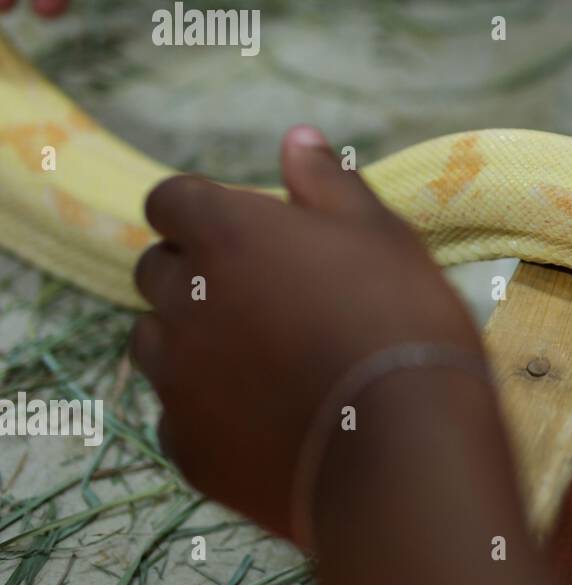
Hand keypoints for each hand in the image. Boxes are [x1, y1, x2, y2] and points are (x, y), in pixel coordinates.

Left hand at [129, 125, 485, 538]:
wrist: (405, 446)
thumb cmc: (402, 320)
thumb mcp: (380, 234)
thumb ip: (327, 182)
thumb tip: (296, 138)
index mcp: (227, 234)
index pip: (172, 199)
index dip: (203, 208)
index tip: (242, 226)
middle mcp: (183, 300)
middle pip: (155, 270)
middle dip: (193, 270)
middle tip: (261, 290)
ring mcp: (178, 379)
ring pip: (153, 342)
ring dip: (188, 336)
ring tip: (256, 353)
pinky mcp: (188, 446)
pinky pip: (176, 416)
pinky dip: (206, 407)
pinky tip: (261, 413)